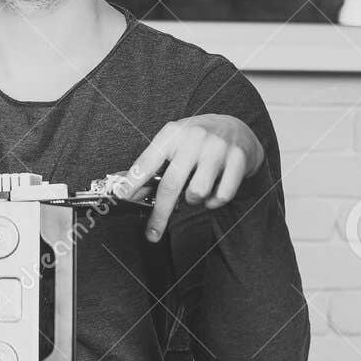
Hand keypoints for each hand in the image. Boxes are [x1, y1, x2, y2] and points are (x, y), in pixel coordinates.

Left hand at [121, 114, 265, 239]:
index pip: (147, 162)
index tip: (122, 199)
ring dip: (192, 200)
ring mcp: (218, 148)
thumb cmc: (196, 140)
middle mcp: (194, 138)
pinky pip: (222, 196)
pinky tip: (213, 191)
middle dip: (159, 214)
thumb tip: (129, 193)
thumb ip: (153, 166)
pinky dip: (214, 201)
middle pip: (171, 184)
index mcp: (172, 133)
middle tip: (152, 233)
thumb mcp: (172, 144)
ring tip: (194, 190)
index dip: (133, 183)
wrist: (236, 127)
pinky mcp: (238, 159)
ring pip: (197, 193)